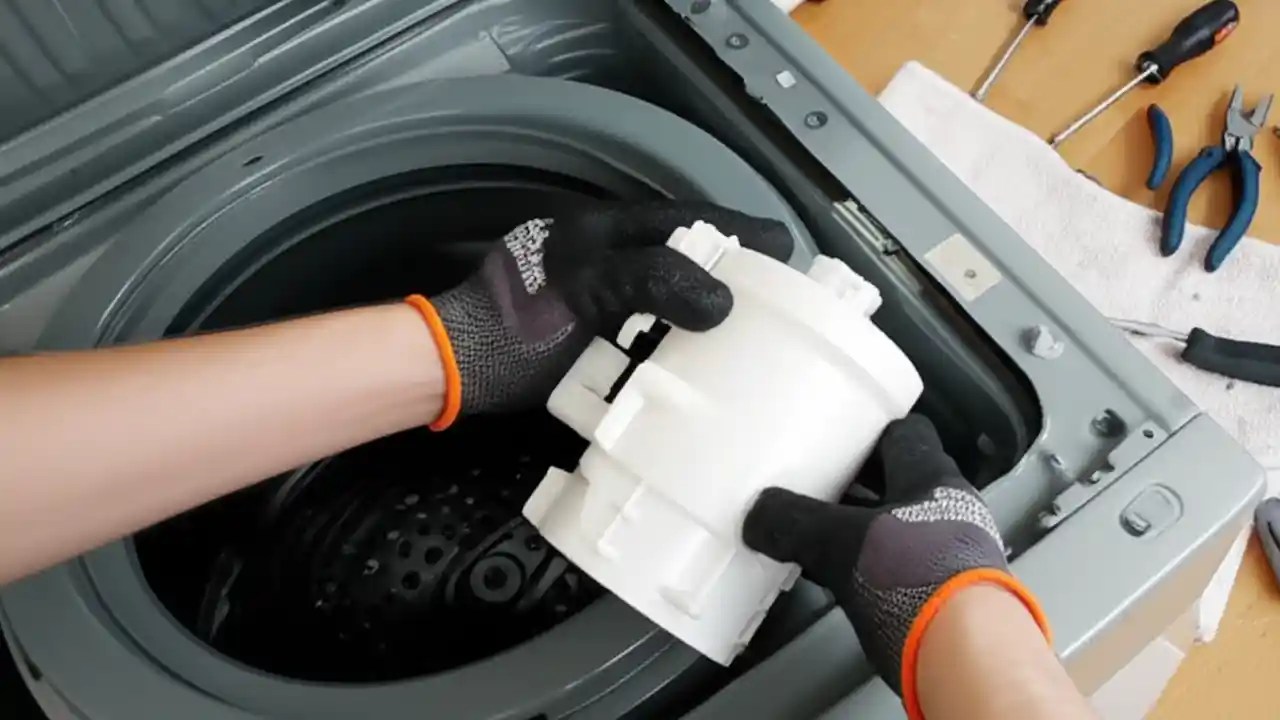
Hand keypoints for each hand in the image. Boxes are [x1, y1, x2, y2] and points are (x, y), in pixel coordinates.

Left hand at [421, 201, 793, 427]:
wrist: (453, 366)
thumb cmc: (516, 325)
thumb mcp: (591, 292)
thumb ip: (656, 281)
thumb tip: (725, 300)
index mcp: (604, 231)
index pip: (687, 219)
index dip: (738, 230)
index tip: (785, 246)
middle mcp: (599, 254)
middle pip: (678, 250)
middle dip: (727, 266)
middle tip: (775, 292)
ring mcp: (588, 292)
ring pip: (661, 288)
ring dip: (700, 303)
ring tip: (746, 328)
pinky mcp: (579, 329)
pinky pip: (640, 326)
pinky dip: (670, 338)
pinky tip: (690, 361)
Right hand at [742, 415, 1048, 706]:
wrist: (967, 655)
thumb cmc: (916, 576)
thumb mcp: (839, 541)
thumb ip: (795, 523)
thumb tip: (758, 514)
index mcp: (931, 477)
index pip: (906, 433)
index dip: (871, 432)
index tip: (839, 435)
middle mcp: (949, 508)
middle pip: (899, 482)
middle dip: (858, 485)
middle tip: (815, 485)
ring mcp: (951, 554)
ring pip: (899, 527)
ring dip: (864, 530)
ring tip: (818, 534)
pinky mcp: (943, 595)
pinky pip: (898, 568)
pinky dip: (869, 568)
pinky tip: (840, 580)